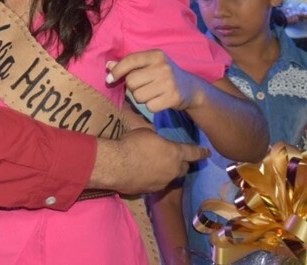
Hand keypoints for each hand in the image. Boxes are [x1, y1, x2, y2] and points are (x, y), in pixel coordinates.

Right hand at [88, 129, 208, 194]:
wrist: (117, 166)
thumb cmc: (132, 144)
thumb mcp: (146, 132)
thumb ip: (156, 138)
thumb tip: (156, 140)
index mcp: (175, 153)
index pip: (193, 152)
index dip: (201, 152)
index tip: (207, 153)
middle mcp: (173, 169)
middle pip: (183, 168)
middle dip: (181, 163)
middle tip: (174, 159)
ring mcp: (163, 182)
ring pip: (170, 177)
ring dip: (166, 171)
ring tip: (153, 166)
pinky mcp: (151, 190)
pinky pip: (156, 183)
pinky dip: (153, 178)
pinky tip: (142, 173)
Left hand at [107, 50, 202, 113]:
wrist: (191, 88)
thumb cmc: (164, 75)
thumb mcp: (149, 65)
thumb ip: (130, 65)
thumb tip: (109, 65)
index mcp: (156, 55)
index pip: (130, 60)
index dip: (117, 71)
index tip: (109, 79)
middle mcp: (163, 67)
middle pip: (131, 81)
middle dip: (132, 87)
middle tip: (143, 86)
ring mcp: (169, 82)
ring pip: (138, 96)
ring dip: (141, 98)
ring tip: (152, 93)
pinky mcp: (173, 98)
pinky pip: (149, 106)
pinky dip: (151, 106)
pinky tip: (159, 100)